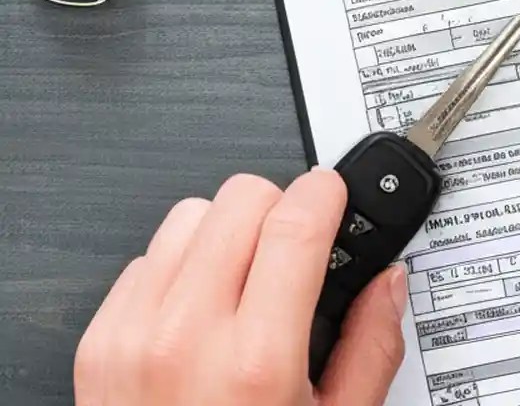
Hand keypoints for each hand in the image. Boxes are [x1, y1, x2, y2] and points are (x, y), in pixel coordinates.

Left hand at [74, 171, 407, 405]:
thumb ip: (371, 348)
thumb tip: (388, 285)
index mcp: (255, 358)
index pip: (294, 222)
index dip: (325, 193)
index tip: (335, 194)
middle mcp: (186, 335)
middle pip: (240, 200)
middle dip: (279, 210)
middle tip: (296, 246)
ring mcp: (132, 334)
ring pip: (188, 215)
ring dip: (226, 232)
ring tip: (248, 279)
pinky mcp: (99, 340)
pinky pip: (146, 257)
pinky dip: (181, 267)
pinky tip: (204, 308)